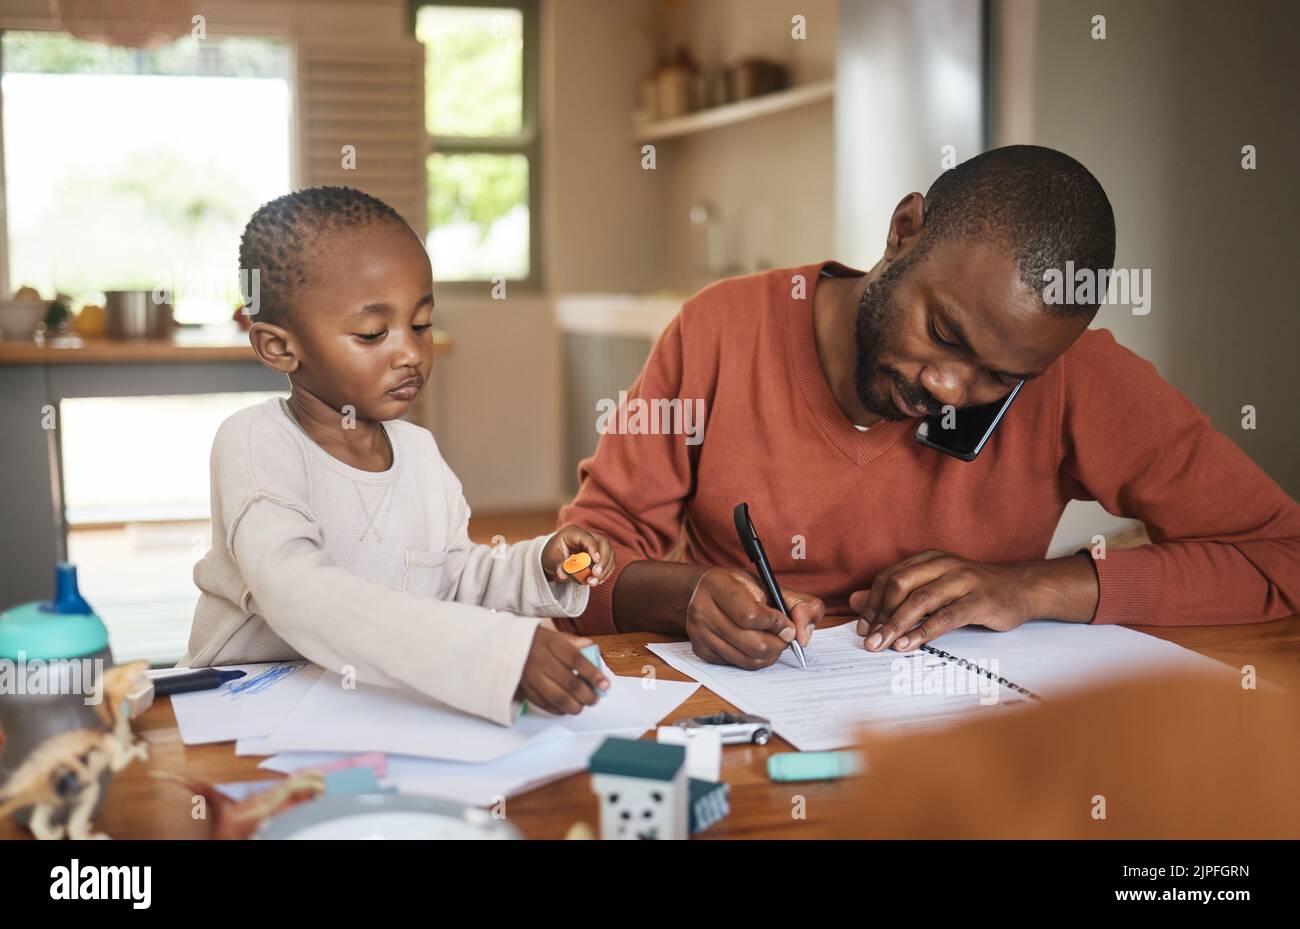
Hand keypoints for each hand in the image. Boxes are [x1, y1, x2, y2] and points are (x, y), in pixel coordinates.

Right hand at [516, 627, 609, 714]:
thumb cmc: (533, 641)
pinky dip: (559, 710)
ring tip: (583, 705)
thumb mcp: (552, 635)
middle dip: (587, 695)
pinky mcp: (525, 691)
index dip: (593, 674)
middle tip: (595, 698)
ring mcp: (532, 678)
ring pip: (558, 698)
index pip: (577, 660)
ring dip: (575, 706)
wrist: (501, 646)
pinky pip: (546, 705)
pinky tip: (567, 707)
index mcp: (551, 644)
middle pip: (570, 683)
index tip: (605, 685)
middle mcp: (542, 662)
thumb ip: (573, 642)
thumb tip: (592, 647)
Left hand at [542, 524, 613, 586]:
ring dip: (605, 570)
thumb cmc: (552, 556)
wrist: (554, 559)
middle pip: (604, 544)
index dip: (593, 549)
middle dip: (603, 560)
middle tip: (596, 575)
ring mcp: (596, 546)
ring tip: (593, 582)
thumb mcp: (550, 560)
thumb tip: (563, 573)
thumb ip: (557, 566)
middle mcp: (588, 536)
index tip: (595, 561)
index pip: (588, 538)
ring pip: (609, 554)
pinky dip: (605, 573)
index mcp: (573, 533)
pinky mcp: (600, 556)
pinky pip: (609, 564)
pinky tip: (597, 581)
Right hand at [685, 567, 824, 669]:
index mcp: (717, 584)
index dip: (776, 624)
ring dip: (769, 655)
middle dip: (778, 644)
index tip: (788, 626)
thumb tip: (802, 636)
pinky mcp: (700, 650)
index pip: (750, 615)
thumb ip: (799, 603)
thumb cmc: (743, 588)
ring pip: (746, 658)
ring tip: (774, 641)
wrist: (709, 592)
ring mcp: (698, 632)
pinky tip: (757, 645)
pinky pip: (737, 665)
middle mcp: (700, 609)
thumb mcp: (771, 585)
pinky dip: (754, 660)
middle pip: (751, 643)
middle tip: (785, 637)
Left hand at [851, 550, 1098, 651]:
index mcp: (928, 559)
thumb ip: (894, 594)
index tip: (861, 627)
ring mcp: (962, 581)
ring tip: (882, 644)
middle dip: (880, 614)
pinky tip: (909, 645)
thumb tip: (853, 601)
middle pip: (900, 585)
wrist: (1020, 588)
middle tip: (868, 639)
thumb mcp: (931, 586)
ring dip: (897, 624)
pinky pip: (946, 616)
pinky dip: (924, 631)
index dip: (871, 603)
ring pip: (921, 600)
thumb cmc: (971, 590)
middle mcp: (943, 565)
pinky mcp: (979, 600)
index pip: (890, 577)